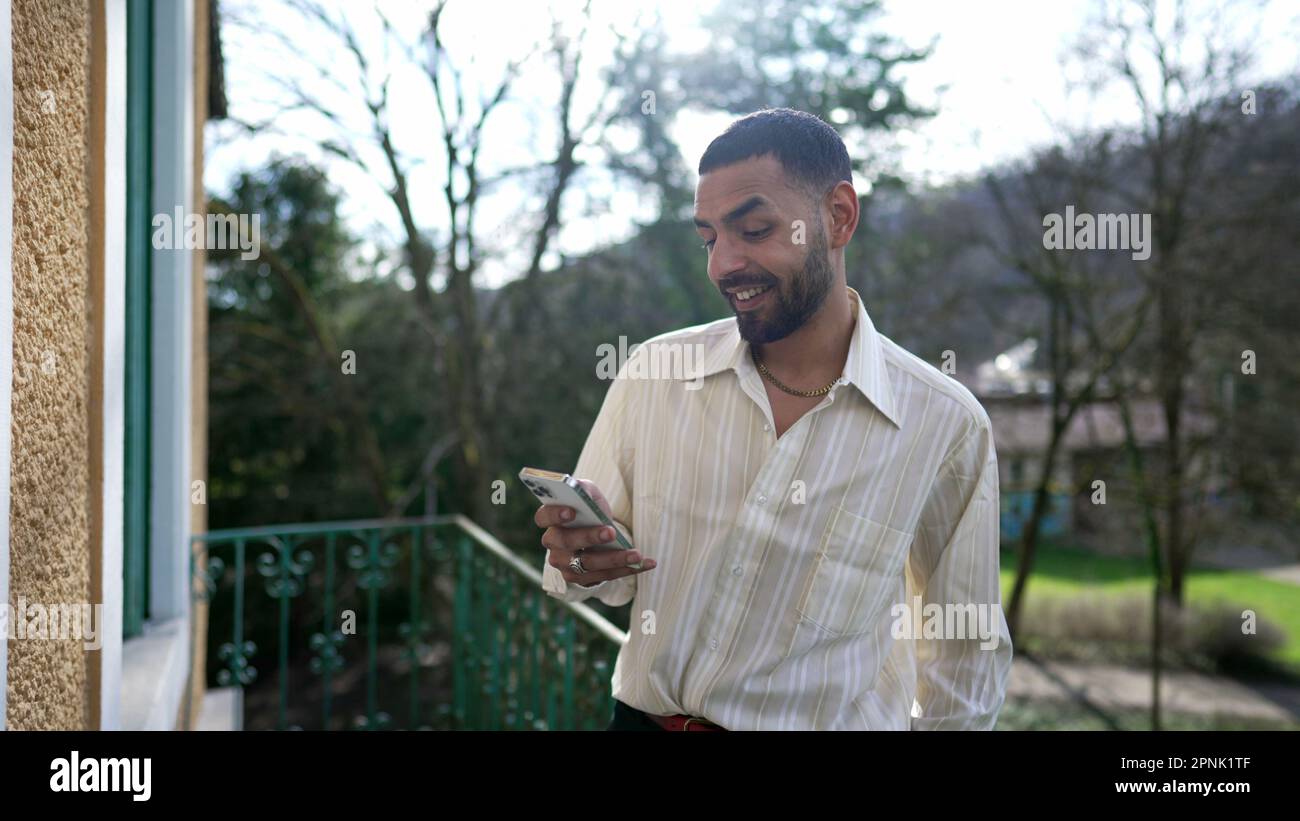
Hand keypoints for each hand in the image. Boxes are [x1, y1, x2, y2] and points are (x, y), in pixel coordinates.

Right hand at [535, 478, 656, 586]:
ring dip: (614, 559)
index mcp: (550, 520)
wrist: (598, 532)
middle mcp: (553, 544)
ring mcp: (565, 564)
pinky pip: (603, 577)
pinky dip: (626, 570)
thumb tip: (581, 490)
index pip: (543, 517)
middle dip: (589, 538)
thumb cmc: (590, 510)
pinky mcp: (581, 579)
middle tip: (610, 532)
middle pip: (566, 543)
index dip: (555, 515)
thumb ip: (583, 489)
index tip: (572, 511)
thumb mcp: (588, 494)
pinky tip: (645, 563)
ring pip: (587, 565)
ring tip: (635, 554)